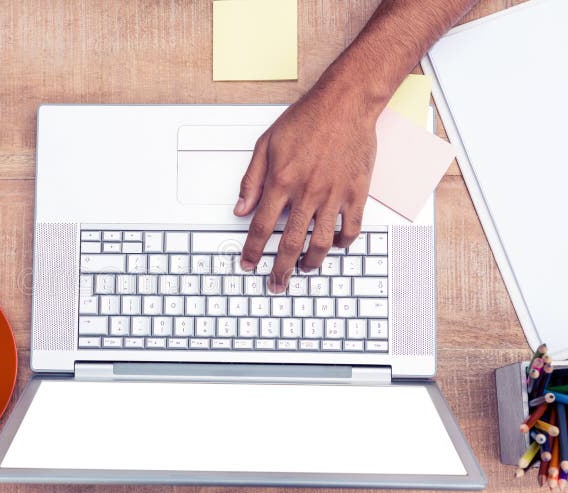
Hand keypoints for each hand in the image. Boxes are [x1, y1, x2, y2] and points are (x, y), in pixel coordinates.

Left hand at [234, 81, 377, 292]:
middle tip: (275, 284)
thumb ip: (251, 180)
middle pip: (289, 244)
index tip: (248, 265)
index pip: (260, 227)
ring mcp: (334, 195)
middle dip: (279, 270)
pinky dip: (342, 243)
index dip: (252, 251)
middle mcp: (307, 192)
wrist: (345, 104)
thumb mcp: (265, 145)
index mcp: (281, 182)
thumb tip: (240, 209)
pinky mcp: (356, 193)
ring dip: (310, 263)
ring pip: (321, 243)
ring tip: (303, 269)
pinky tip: (334, 245)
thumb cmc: (306, 120)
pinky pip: (351, 229)